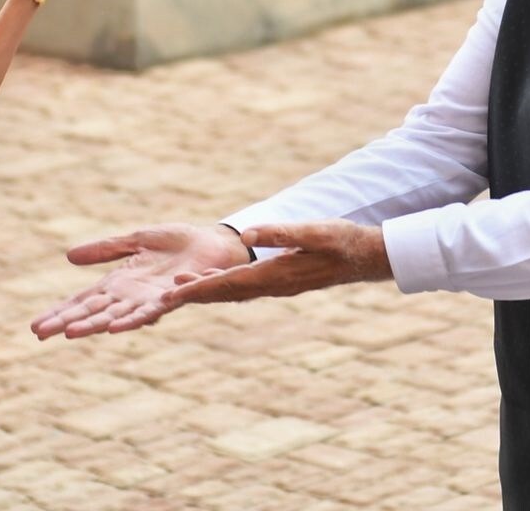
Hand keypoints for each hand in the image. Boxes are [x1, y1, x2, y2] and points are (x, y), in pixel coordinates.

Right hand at [30, 223, 249, 339]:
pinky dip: (131, 321)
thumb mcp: (135, 240)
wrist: (214, 244)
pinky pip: (149, 312)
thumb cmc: (177, 243)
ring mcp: (148, 300)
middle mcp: (129, 297)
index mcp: (118, 283)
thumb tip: (69, 257)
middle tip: (39, 334)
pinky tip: (115, 328)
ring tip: (70, 333)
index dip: (59, 312)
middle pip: (92, 312)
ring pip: (115, 317)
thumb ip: (105, 250)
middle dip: (66, 322)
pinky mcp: (170, 297)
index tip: (35, 327)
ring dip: (93, 326)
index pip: (82, 301)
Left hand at [162, 220, 392, 310]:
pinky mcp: (282, 282)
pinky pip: (245, 289)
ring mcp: (278, 286)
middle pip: (226, 293)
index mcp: (276, 274)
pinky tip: (215, 283)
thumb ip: (281, 233)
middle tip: (163, 297)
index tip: (174, 292)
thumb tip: (248, 236)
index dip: (199, 287)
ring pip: (234, 293)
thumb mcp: (314, 231)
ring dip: (207, 291)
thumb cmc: (342, 240)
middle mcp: (274, 285)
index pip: (229, 283)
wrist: (366, 257)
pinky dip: (224, 287)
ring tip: (179, 288)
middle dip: (195, 294)